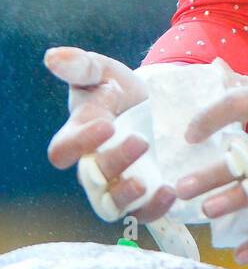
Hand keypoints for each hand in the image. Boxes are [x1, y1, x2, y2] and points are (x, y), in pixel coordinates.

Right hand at [44, 46, 176, 222]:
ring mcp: (115, 182)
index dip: (79, 143)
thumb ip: (82, 65)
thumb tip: (53, 57)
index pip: (63, 150)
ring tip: (148, 184)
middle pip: (91, 179)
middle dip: (113, 163)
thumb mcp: (103, 71)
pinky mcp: (142, 193)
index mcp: (78, 135)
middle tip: (141, 141)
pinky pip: (141, 212)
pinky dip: (154, 208)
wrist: (150, 101)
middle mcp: (92, 165)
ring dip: (126, 198)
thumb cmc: (117, 86)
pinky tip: (172, 191)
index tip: (107, 124)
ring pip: (110, 205)